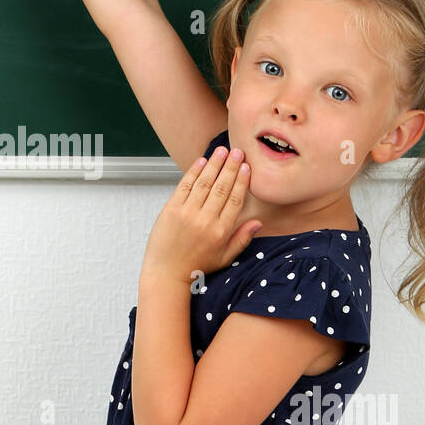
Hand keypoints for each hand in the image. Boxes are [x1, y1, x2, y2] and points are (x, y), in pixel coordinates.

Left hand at [141, 147, 260, 286]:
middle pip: (221, 187)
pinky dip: (194, 172)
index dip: (241, 181)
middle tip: (238, 151)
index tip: (247, 167)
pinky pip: (185, 186)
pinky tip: (202, 161)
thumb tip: (258, 222)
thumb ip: (242, 239)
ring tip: (222, 150)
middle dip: (231, 167)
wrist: (166, 274)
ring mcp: (187, 213)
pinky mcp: (171, 209)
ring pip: (204, 183)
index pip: (234, 200)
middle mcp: (205, 220)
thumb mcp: (224, 258)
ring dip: (214, 164)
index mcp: (220, 232)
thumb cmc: (196, 267)